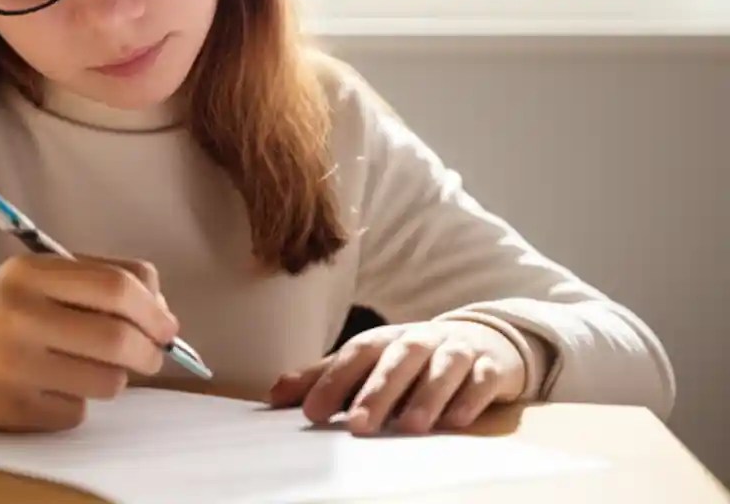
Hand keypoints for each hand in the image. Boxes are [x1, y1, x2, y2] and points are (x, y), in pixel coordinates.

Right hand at [0, 254, 177, 432]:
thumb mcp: (35, 275)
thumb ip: (96, 280)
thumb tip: (162, 312)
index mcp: (30, 274)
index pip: (117, 286)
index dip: (154, 307)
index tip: (165, 322)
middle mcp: (21, 317)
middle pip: (120, 338)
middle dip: (151, 350)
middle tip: (152, 353)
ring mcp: (16, 368)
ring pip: (108, 381)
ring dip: (116, 377)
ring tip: (93, 367)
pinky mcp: (14, 411)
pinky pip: (78, 411)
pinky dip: (78, 401)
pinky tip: (52, 387)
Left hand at [268, 321, 526, 434]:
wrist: (486, 340)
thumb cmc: (414, 360)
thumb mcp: (370, 364)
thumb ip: (325, 377)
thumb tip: (273, 395)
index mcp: (386, 339)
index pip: (355, 353)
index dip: (332, 379)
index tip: (310, 412)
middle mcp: (420, 339)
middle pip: (398, 358)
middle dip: (378, 391)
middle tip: (358, 426)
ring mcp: (458, 350)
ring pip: (442, 365)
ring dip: (426, 395)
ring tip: (410, 427)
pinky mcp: (492, 366)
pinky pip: (483, 378)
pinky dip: (471, 397)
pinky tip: (458, 421)